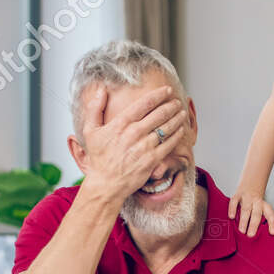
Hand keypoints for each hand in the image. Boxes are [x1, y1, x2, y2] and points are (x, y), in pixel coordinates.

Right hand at [79, 83, 189, 204]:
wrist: (107, 184)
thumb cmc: (99, 158)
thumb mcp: (91, 131)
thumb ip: (95, 109)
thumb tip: (100, 90)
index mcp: (121, 123)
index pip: (144, 104)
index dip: (158, 95)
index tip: (166, 91)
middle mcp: (134, 133)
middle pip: (159, 114)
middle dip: (171, 106)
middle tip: (177, 102)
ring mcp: (145, 147)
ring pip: (166, 128)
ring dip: (176, 118)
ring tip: (182, 113)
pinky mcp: (152, 159)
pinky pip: (168, 144)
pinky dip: (176, 135)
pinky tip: (180, 130)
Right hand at [228, 187, 273, 236]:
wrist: (251, 186)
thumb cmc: (258, 204)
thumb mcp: (266, 210)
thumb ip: (273, 218)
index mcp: (265, 207)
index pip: (271, 215)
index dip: (273, 223)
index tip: (273, 233)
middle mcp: (257, 202)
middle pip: (257, 213)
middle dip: (254, 224)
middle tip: (251, 235)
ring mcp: (247, 198)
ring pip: (246, 209)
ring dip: (243, 220)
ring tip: (241, 231)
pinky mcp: (237, 195)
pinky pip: (234, 201)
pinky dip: (232, 209)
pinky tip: (231, 217)